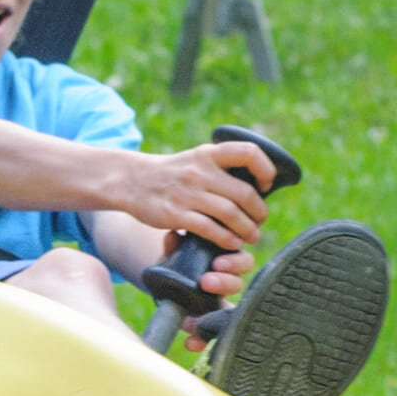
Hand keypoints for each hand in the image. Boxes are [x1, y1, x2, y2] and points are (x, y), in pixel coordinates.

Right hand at [113, 143, 273, 253]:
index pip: (249, 153)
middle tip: (260, 221)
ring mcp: (187, 193)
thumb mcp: (196, 158)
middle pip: (245, 193)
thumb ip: (222, 167)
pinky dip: (226, 239)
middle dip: (259, 212)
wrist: (131, 180)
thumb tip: (257, 185)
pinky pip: (210, 229)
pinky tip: (231, 243)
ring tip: (251, 236)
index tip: (264, 185)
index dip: (265, 170)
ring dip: (247, 229)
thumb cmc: (172, 173)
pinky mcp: (175, 214)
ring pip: (231, 214)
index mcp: (208, 154)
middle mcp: (200, 171)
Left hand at [167, 231, 254, 350]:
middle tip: (206, 281)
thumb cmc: (177, 264)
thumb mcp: (173, 254)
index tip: (217, 263)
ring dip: (213, 313)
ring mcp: (217, 307)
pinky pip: (209, 335)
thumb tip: (173, 236)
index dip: (235, 263)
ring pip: (231, 310)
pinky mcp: (207, 326)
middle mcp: (226, 286)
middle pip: (239, 283)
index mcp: (225, 264)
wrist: (164, 287)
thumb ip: (174, 247)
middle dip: (226, 281)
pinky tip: (190, 343)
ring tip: (199, 307)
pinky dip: (200, 340)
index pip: (241, 262)